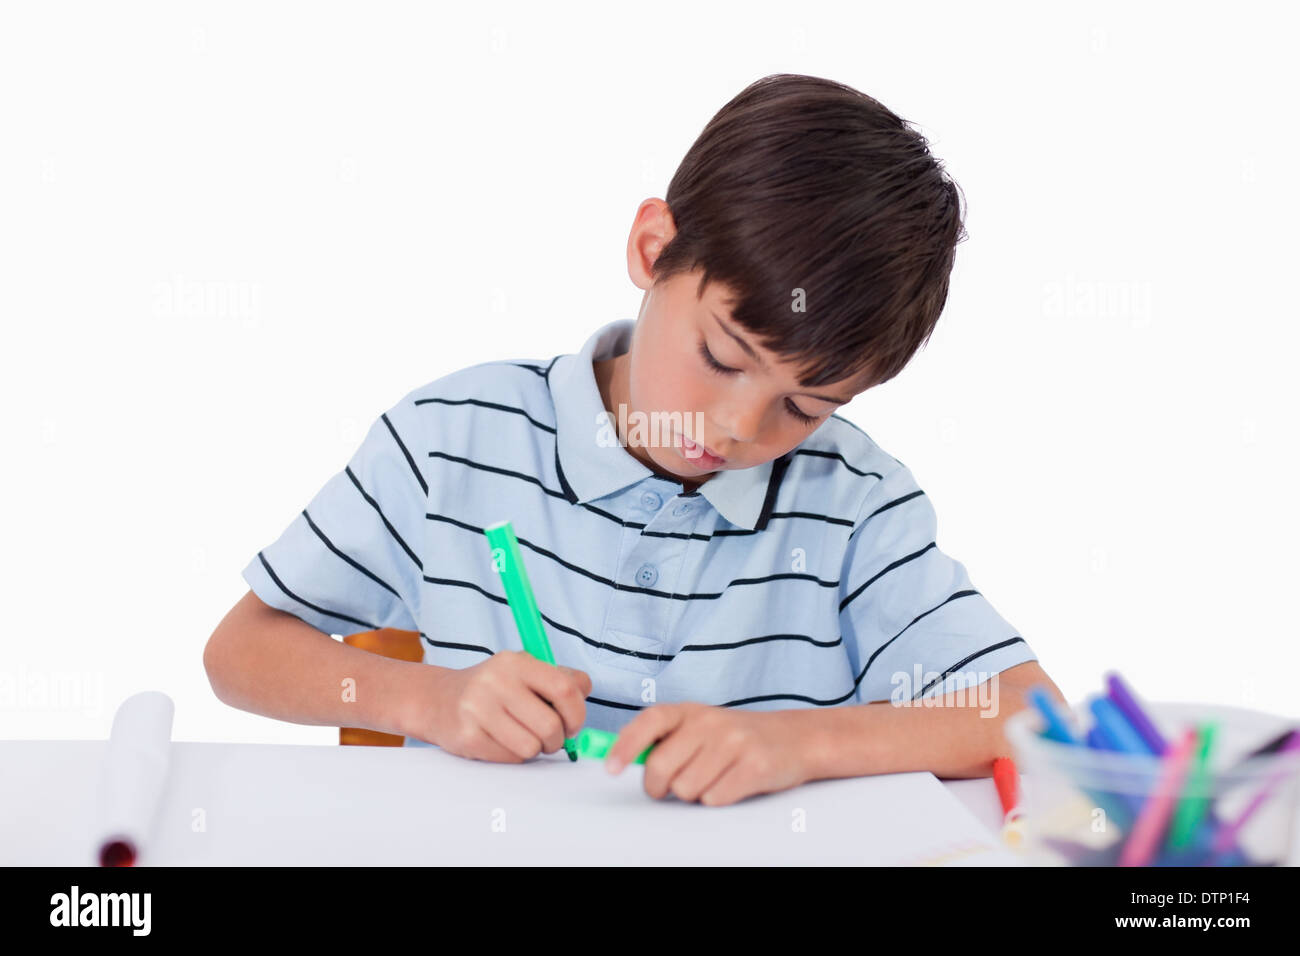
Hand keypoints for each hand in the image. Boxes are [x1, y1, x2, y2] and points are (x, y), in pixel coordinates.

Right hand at [409, 651, 591, 761]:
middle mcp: (496, 681)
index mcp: (516, 662)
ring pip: (531, 747)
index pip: (564, 688)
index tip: (574, 724)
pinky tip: (503, 741)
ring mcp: (478, 709)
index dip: (577, 713)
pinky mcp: (468, 736)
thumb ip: (559, 678)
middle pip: (550, 725)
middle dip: (557, 740)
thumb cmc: (493, 688)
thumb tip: (584, 691)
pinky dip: (515, 756)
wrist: (438, 700)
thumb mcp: (524, 671)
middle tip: (550, 738)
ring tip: (524, 737)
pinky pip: (510, 758)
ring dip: (535, 749)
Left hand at [605, 703, 811, 805]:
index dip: (625, 746)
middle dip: (659, 787)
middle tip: (669, 788)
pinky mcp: (754, 767)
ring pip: (686, 790)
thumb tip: (623, 759)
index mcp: (691, 711)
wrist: (795, 738)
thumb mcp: (700, 726)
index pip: (649, 722)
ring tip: (712, 779)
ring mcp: (734, 743)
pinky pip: (714, 799)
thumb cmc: (737, 737)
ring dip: (693, 794)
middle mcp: (710, 722)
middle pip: (661, 767)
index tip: (611, 768)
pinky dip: (717, 799)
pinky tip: (731, 784)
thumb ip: (665, 739)